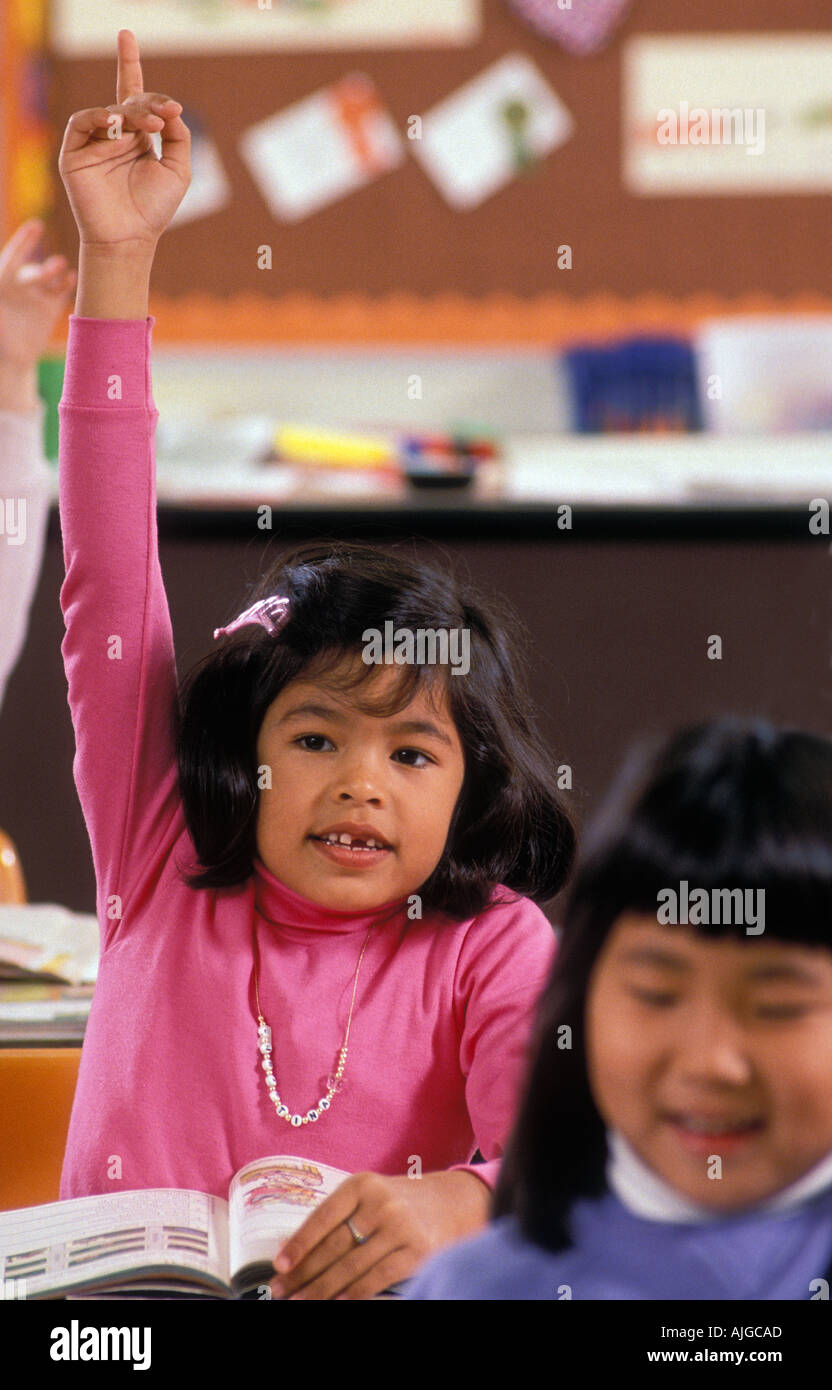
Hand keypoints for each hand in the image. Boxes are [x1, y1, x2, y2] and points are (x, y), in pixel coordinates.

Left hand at [0, 222, 75, 368]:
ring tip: (63, 270)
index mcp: (3, 283)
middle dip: (45, 266)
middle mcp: (20, 284)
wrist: (12, 358)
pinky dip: (66, 285)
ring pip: (50, 278)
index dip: (23, 242)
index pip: (12, 259)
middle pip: (33, 270)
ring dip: (57, 272)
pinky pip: (61, 291)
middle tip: (56, 265)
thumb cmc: (0, 336)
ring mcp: (36, 294)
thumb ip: (0, 304)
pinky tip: (71, 279)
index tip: (36, 226)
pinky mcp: (50, 306)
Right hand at [58, 29, 189, 251]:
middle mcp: (114, 136)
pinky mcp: (74, 153)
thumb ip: (179, 137)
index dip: (129, 64)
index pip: (132, 94)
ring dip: (131, 114)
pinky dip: (99, 117)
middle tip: (164, 115)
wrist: (130, 239)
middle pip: (130, 102)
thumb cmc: (155, 210)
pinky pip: (82, 122)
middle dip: (149, 103)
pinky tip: (115, 123)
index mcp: (137, 137)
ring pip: (110, 111)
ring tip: (149, 126)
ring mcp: (93, 143)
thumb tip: (173, 109)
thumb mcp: (178, 170)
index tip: (127, 35)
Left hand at [269, 1169, 490, 1300]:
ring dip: (323, 1289)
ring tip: (303, 1302)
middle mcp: (381, 1203)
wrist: (451, 1203)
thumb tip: (292, 1250)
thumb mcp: (368, 1197)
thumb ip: (336, 1218)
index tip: (279, 1266)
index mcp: (361, 1185)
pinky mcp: (417, 1250)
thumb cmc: (396, 1204)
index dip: (299, 1243)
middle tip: (282, 1292)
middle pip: (335, 1245)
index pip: (323, 1217)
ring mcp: (400, 1226)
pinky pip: (379, 1277)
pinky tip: (338, 1302)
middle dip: (305, 1273)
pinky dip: (355, 1293)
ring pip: (353, 1265)